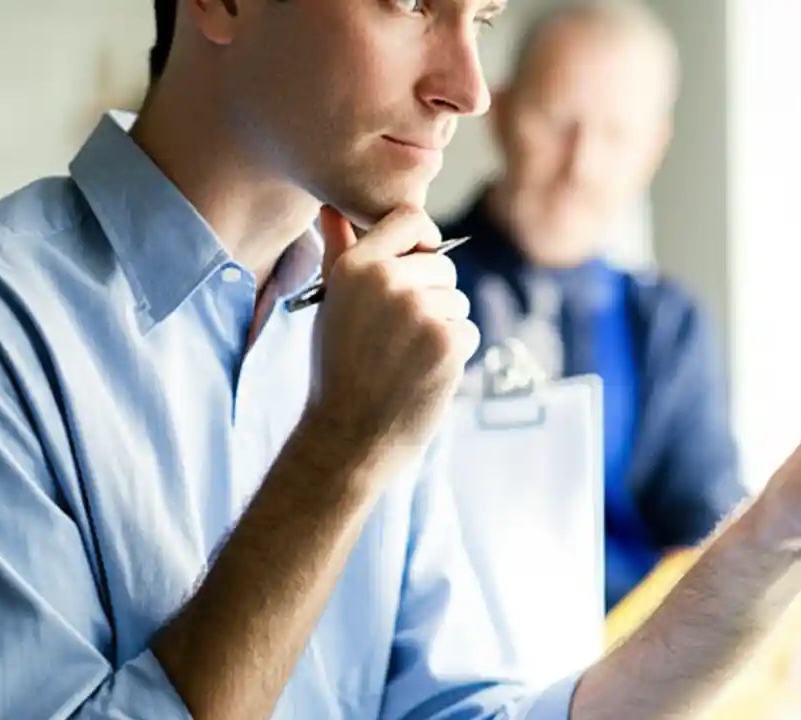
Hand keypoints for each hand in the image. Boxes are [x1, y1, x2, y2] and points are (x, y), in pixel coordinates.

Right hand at [304, 205, 479, 474]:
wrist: (346, 437)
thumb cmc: (337, 369)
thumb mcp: (331, 305)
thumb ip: (338, 252)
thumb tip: (332, 210)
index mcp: (355, 266)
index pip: (410, 219)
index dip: (418, 244)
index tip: (410, 270)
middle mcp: (388, 281)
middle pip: (442, 264)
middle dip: (431, 295)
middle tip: (397, 336)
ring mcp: (421, 310)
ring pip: (457, 299)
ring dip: (443, 327)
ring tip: (405, 357)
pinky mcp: (449, 340)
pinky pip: (469, 329)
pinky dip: (454, 353)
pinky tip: (422, 374)